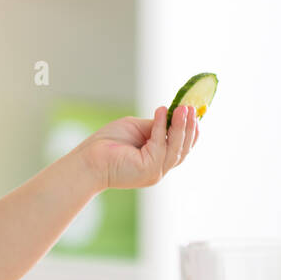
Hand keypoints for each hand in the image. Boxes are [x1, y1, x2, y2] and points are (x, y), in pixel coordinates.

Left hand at [76, 105, 200, 190]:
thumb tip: (172, 115)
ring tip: (184, 108)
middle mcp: (159, 168)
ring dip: (181, 126)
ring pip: (176, 148)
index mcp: (157, 160)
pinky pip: (160, 145)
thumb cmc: (106, 144)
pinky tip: (162, 112)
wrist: (87, 160)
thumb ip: (155, 126)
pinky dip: (161, 127)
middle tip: (190, 108)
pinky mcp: (149, 170)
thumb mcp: (136, 129)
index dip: (190, 131)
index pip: (181, 147)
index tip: (193, 112)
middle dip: (188, 127)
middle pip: (182, 148)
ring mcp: (155, 171)